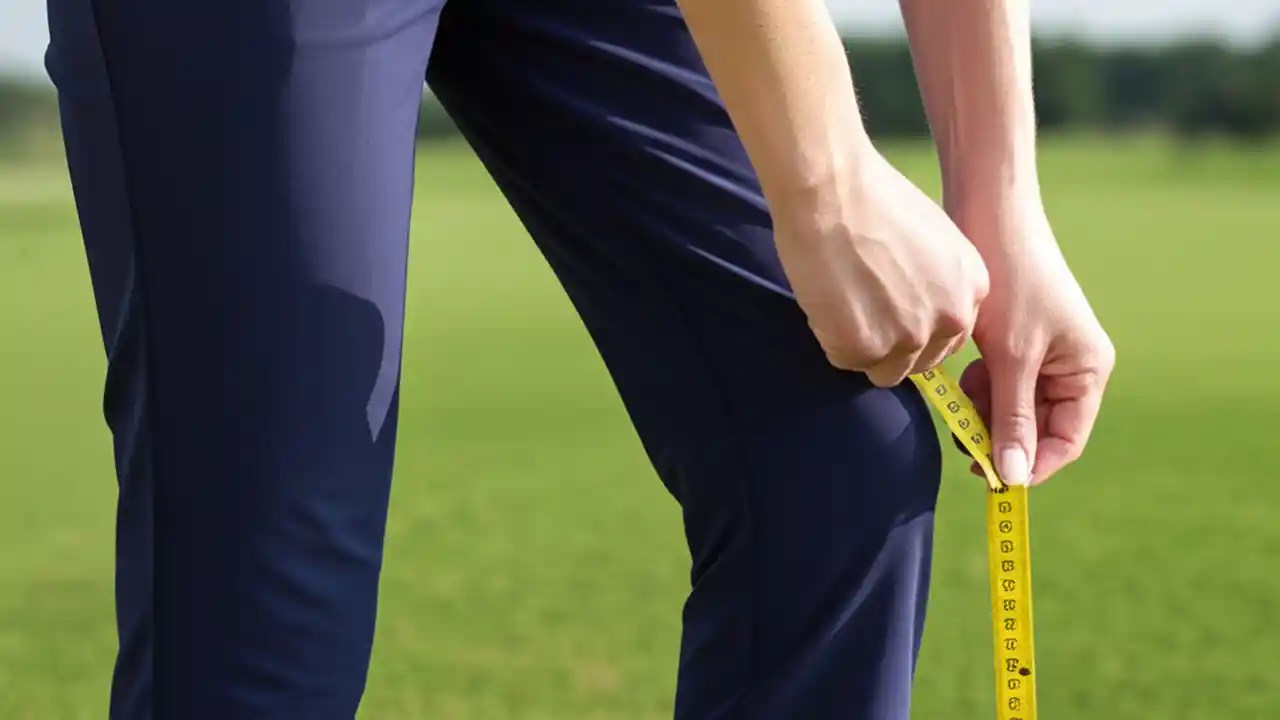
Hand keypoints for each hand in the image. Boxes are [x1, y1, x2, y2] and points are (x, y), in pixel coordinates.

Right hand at [772, 151, 989, 387]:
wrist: (834, 190)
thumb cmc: (874, 200)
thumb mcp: (934, 239)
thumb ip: (937, 281)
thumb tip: (916, 304)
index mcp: (973, 289)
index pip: (951, 337)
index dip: (918, 329)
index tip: (892, 313)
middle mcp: (951, 319)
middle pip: (922, 360)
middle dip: (894, 346)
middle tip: (862, 310)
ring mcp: (909, 338)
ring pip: (886, 370)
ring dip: (864, 347)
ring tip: (843, 305)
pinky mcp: (866, 348)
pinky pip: (845, 361)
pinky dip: (832, 339)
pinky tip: (826, 301)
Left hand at [956, 206, 1114, 486]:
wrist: (987, 214)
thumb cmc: (1010, 280)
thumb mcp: (1012, 357)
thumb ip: (1011, 418)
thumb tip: (1014, 479)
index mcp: (1088, 370)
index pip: (1065, 441)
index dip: (1031, 465)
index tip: (992, 480)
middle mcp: (1071, 366)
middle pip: (1035, 428)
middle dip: (1000, 437)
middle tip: (961, 442)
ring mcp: (1040, 354)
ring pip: (1009, 408)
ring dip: (982, 413)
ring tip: (958, 400)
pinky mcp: (1010, 341)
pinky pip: (994, 384)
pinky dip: (974, 388)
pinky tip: (958, 375)